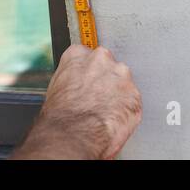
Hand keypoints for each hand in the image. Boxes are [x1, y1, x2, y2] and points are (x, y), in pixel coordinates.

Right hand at [13, 45, 141, 159]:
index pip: (87, 57)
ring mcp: (120, 75)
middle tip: (97, 100)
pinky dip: (126, 111)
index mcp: (78, 55)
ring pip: (122, 82)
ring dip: (117, 95)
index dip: (88, 74)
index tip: (87, 84)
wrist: (73, 135)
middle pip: (107, 65)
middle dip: (105, 81)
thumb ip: (71, 78)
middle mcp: (101, 59)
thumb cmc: (61, 117)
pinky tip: (113, 120)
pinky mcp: (135, 95)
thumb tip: (74, 86)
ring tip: (105, 113)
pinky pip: (132, 102)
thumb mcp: (55, 88)